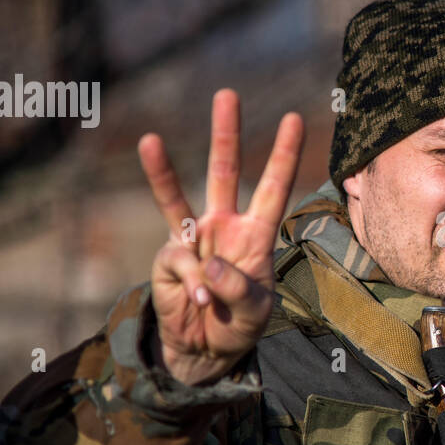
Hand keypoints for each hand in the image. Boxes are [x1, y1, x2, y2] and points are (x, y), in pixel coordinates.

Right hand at [137, 89, 303, 385]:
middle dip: (226, 134)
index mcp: (256, 233)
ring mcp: (193, 240)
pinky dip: (193, 284)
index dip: (284, 155)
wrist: (205, 351)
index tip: (296, 118)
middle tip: (227, 94)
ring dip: (162, 170)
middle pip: (225, 172)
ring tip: (149, 140)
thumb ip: (239, 288)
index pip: (273, 187)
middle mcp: (224, 226)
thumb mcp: (255, 312)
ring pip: (177, 197)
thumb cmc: (239, 326)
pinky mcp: (169, 260)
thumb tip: (206, 264)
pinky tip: (202, 302)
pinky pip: (180, 264)